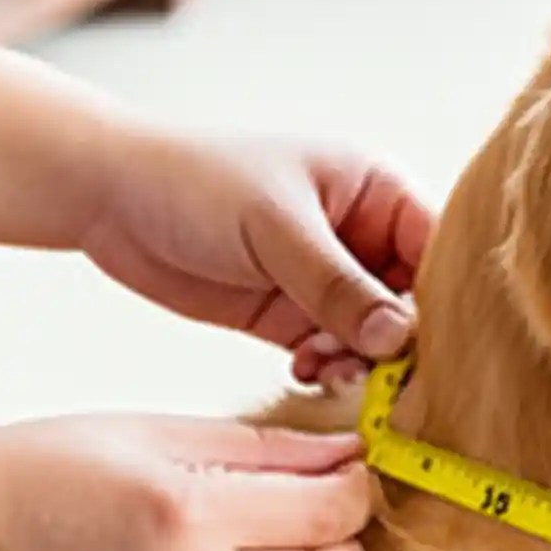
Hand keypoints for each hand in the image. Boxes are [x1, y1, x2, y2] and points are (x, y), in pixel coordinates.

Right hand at [0, 415, 371, 550]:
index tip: (350, 465)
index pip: (330, 511)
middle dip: (341, 532)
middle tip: (317, 500)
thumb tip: (343, 451)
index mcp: (188, 515)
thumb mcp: (158, 434)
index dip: (357, 483)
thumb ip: (265, 447)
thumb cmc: (52, 477)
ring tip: (271, 534)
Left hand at [81, 132, 432, 383]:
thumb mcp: (278, 228)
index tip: (433, 344)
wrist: (109, 198)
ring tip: (324, 363)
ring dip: (358, 359)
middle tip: (377, 369)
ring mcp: (326, 278)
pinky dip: (325, 366)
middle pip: (411, 299)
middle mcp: (360, 235)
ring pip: (372, 334)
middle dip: (397, 338)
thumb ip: (340, 287)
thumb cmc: (197, 181)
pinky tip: (302, 366)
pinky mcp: (291, 313)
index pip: (435, 249)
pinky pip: (331, 351)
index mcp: (375, 191)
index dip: (441, 296)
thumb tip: (399, 337)